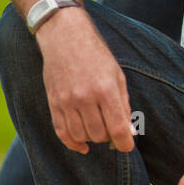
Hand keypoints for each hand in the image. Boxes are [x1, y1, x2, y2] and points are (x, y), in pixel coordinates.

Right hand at [35, 8, 135, 153]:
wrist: (65, 37)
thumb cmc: (96, 55)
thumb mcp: (117, 76)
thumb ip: (124, 104)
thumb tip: (130, 131)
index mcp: (106, 89)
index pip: (117, 128)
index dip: (125, 143)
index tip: (127, 147)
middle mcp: (85, 97)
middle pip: (99, 135)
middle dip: (109, 137)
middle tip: (112, 127)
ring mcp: (66, 101)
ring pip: (81, 136)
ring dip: (92, 138)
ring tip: (98, 127)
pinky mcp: (53, 103)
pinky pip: (62, 132)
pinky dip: (73, 143)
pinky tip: (82, 145)